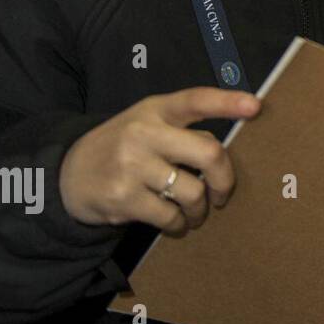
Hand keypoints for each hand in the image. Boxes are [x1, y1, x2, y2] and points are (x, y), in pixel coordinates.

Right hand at [60, 87, 259, 235]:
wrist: (68, 173)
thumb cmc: (124, 146)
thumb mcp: (147, 124)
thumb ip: (182, 130)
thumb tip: (224, 156)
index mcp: (156, 109)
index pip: (196, 99)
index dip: (228, 102)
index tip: (255, 106)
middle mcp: (144, 132)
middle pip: (209, 152)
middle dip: (226, 180)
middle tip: (223, 194)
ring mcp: (132, 165)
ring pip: (193, 191)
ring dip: (201, 209)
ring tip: (195, 213)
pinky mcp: (123, 197)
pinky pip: (170, 216)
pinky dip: (179, 224)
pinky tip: (174, 222)